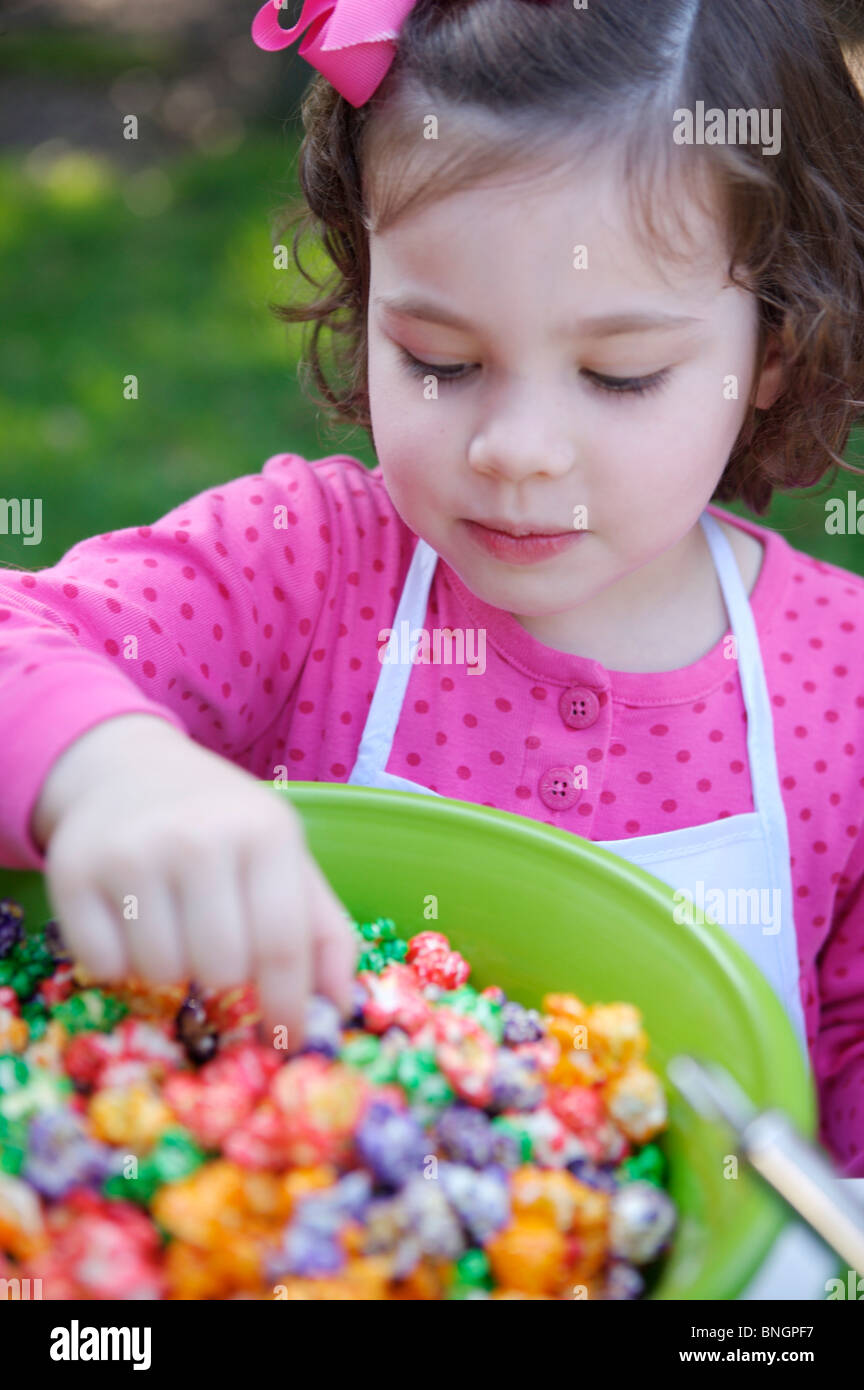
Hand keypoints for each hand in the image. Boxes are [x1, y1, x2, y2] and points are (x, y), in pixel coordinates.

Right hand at [32, 714, 357, 1046]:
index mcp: (264, 831)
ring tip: (174, 926)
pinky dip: (120, 962)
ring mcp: (130, 852)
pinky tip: (131, 922)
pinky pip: (104, 966)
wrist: (128, 770)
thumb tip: (340, 1005)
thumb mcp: (284, 856)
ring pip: (160, 974)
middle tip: (218, 953)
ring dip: (171, 970)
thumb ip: (322, 929)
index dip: (288, 1006)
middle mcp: (196, 838)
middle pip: (221, 969)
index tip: (289, 1041)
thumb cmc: (220, 825)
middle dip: (226, 980)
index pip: (282, 944)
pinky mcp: (72, 872)